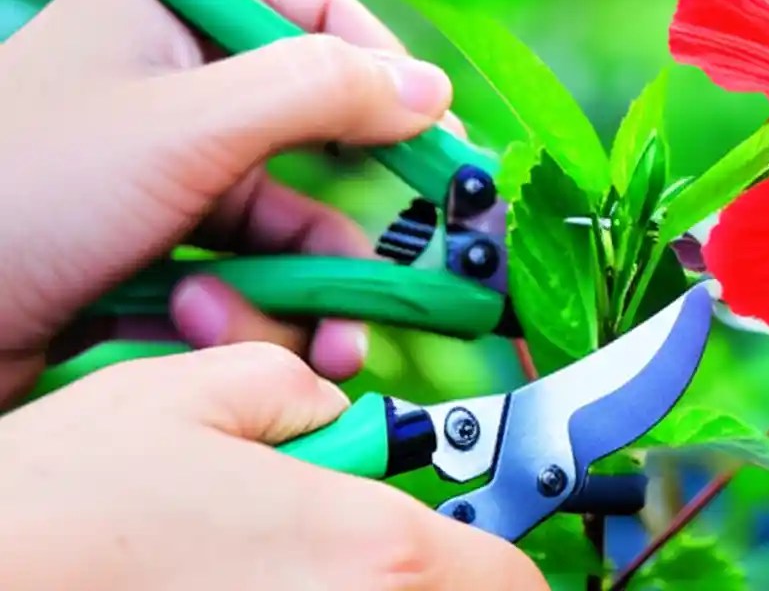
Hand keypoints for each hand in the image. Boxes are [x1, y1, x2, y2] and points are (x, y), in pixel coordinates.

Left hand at [0, 0, 456, 403]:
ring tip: (331, 348)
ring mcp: (162, 176)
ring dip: (308, 290)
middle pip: (312, 139)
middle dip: (352, 221)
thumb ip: (322, 93)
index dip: (382, 74)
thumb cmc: (29, 191)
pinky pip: (243, 274)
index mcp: (170, 16)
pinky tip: (229, 338)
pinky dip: (255, 314)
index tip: (438, 142)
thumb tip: (431, 89)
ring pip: (285, 225)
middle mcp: (172, 89)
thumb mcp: (191, 125)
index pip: (310, 15)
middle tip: (418, 270)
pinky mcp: (153, 253)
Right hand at [0, 343, 546, 589]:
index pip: (512, 581)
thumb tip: (323, 407)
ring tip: (282, 565)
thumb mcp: (197, 393)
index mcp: (368, 550)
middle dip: (425, 574)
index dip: (501, 556)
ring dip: (363, 590)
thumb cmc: (65, 509)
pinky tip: (243, 583)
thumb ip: (296, 389)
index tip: (480, 543)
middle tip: (354, 544)